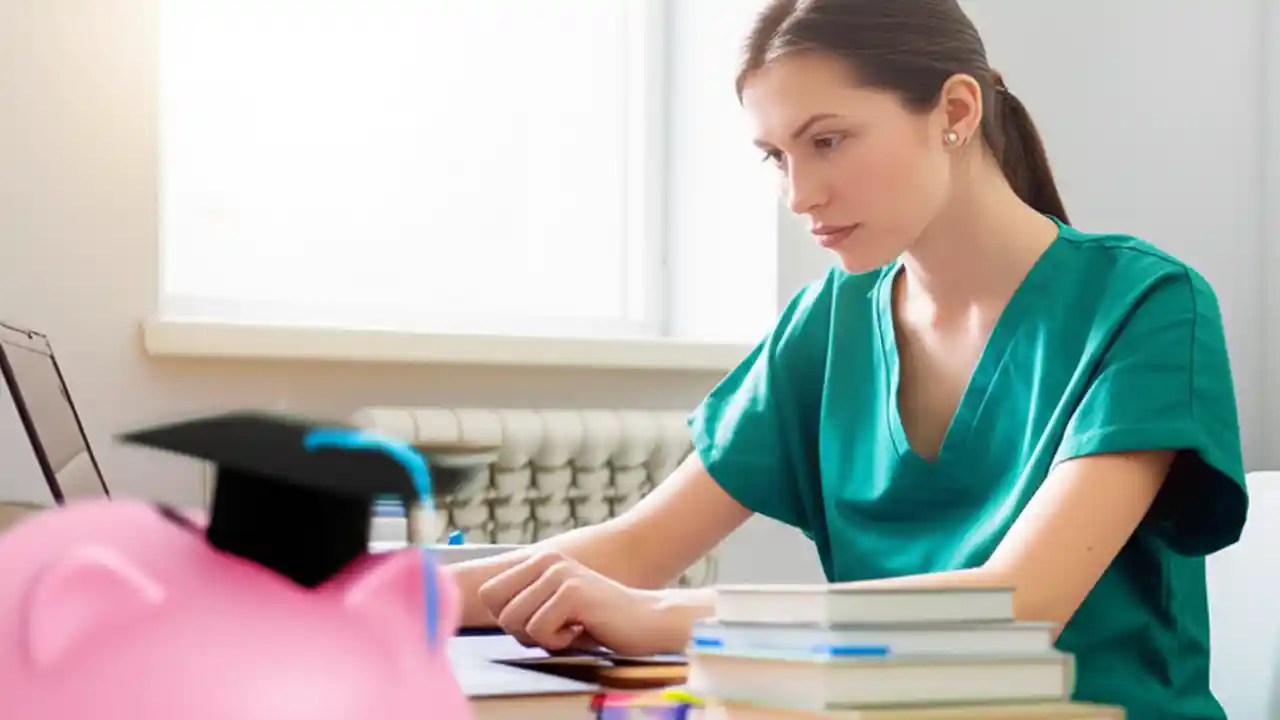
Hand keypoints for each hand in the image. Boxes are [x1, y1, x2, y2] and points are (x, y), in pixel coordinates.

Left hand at [475, 550, 682, 655]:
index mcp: (537, 561)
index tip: (536, 624)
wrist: (645, 620)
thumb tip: (482, 611)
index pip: (487, 593)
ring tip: (570, 628)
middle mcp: (545, 560)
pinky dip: (557, 642)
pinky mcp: (572, 591)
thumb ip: (523, 602)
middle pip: (497, 610)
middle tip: (555, 629)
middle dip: (521, 632)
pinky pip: (539, 630)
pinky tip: (581, 631)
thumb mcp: (553, 605)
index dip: (505, 619)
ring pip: (515, 621)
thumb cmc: (596, 621)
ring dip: (541, 638)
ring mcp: (558, 574)